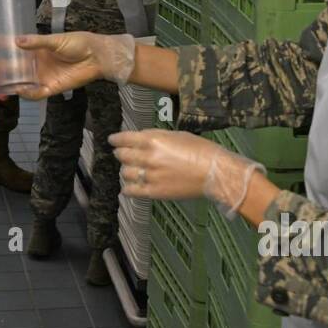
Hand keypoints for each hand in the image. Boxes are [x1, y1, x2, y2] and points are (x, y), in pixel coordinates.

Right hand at [0, 32, 135, 97]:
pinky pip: (35, 94)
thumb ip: (37, 42)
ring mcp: (43, 76)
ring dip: (7, 82)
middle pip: (13, 67)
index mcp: (36, 49)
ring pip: (20, 82)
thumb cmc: (79, 43)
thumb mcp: (56, 40)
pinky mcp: (52, 88)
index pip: (14, 49)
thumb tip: (17, 41)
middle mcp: (37, 64)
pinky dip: (26, 94)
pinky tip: (16, 91)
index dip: (0, 46)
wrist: (97, 56)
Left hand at [111, 129, 264, 214]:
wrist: (214, 172)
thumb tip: (140, 139)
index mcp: (152, 140)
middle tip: (123, 154)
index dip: (116, 139)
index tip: (112, 140)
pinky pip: (131, 191)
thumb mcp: (176, 134)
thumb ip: (155, 136)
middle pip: (122, 155)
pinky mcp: (154, 192)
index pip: (124, 139)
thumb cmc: (200, 149)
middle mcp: (147, 157)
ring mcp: (149, 176)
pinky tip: (130, 186)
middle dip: (121, 153)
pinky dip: (127, 188)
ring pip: (125, 173)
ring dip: (126, 170)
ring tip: (131, 170)